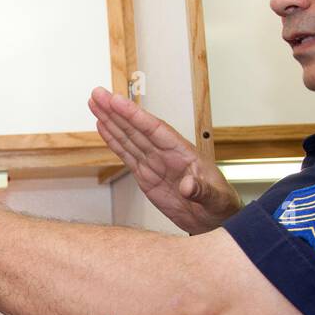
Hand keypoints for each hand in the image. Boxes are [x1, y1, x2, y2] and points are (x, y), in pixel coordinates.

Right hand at [88, 86, 241, 234]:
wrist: (216, 221)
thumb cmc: (220, 205)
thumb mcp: (216, 199)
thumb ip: (202, 191)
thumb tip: (188, 186)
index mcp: (183, 153)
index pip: (154, 129)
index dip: (134, 115)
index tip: (116, 101)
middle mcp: (166, 154)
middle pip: (136, 128)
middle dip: (115, 111)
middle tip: (97, 94)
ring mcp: (154, 164)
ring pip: (128, 138)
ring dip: (110, 121)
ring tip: (94, 104)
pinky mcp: (146, 176)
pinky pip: (127, 155)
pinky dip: (113, 141)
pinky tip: (103, 127)